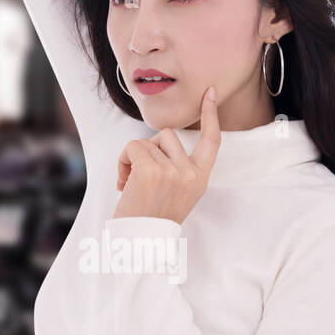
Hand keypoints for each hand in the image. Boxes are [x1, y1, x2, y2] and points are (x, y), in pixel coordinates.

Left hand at [112, 86, 219, 223]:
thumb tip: (161, 142)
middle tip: (140, 176)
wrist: (140, 241)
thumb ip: (178, 168)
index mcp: (200, 179)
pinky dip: (123, 161)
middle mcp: (190, 174)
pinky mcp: (151, 171)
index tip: (210, 93)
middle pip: (168, 136)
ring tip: (131, 183)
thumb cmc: (152, 218)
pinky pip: (133, 147)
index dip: (211, 115)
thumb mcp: (177, 193)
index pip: (212, 141)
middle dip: (150, 149)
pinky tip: (123, 183)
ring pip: (148, 141)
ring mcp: (172, 172)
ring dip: (134, 157)